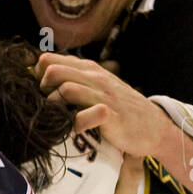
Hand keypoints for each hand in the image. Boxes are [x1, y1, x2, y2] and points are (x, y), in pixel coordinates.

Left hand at [35, 52, 172, 158]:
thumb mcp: (98, 87)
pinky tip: (75, 132)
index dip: (37, 78)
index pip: (48, 60)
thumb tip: (40, 80)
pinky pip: (85, 116)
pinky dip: (75, 126)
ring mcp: (104, 95)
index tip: (40, 95)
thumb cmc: (121, 109)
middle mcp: (95, 77)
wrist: (155, 126)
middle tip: (47, 109)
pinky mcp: (111, 115)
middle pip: (53, 71)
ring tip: (58, 121)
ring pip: (66, 90)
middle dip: (42, 91)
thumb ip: (75, 80)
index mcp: (88, 69)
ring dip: (55, 108)